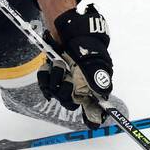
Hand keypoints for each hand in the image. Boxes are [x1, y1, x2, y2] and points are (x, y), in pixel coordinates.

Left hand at [37, 3, 116, 127]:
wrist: (66, 27)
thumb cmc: (82, 40)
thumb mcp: (93, 58)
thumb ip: (98, 77)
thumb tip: (104, 95)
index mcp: (93, 82)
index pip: (95, 104)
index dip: (93, 114)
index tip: (93, 123)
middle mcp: (80, 84)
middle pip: (70, 101)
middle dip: (64, 90)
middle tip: (66, 76)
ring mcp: (66, 79)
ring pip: (55, 93)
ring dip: (53, 78)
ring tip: (57, 63)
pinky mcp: (53, 75)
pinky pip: (45, 84)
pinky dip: (44, 75)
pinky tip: (48, 65)